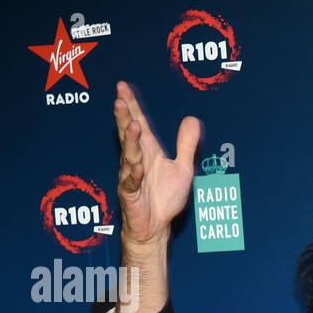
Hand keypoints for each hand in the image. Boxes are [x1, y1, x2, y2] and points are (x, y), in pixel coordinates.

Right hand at [113, 80, 200, 247]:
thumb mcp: (182, 168)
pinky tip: (138, 166)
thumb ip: (186, 144)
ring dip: (131, 141)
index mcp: (148, 151)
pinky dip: (134, 175)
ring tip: (134, 125)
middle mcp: (137, 160)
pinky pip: (131, 184)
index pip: (139, 123)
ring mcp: (131, 177)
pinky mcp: (130, 195)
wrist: (156, 226)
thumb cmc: (165, 197)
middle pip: (129, 135)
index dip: (132, 105)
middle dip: (124, 117)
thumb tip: (192, 119)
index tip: (122, 86)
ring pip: (129, 156)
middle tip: (120, 99)